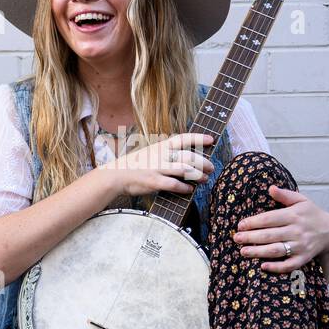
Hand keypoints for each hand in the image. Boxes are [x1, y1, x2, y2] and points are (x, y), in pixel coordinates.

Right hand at [97, 131, 214, 198]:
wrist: (116, 175)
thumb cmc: (135, 165)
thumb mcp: (150, 152)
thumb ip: (166, 153)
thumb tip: (185, 159)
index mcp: (161, 146)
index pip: (183, 138)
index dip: (198, 138)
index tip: (211, 139)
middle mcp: (161, 155)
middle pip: (189, 156)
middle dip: (204, 162)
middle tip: (211, 167)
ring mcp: (157, 168)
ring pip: (185, 170)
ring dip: (198, 175)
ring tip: (205, 179)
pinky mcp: (154, 182)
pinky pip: (174, 185)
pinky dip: (185, 188)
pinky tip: (190, 190)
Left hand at [232, 185, 328, 274]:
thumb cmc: (311, 214)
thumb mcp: (301, 200)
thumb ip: (285, 195)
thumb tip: (270, 188)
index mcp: (294, 215)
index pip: (270, 218)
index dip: (253, 222)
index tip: (240, 225)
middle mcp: (297, 230)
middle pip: (270, 235)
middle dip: (251, 237)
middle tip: (236, 238)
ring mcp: (301, 245)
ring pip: (277, 250)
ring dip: (259, 252)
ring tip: (243, 252)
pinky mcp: (304, 258)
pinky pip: (289, 265)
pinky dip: (277, 267)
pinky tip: (263, 266)